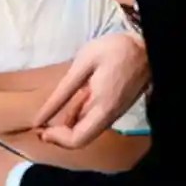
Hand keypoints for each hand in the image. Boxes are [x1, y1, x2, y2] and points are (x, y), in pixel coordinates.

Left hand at [33, 32, 149, 148]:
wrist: (147, 46)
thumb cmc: (115, 50)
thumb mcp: (83, 64)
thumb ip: (63, 92)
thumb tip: (41, 116)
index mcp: (102, 108)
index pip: (77, 139)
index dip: (57, 139)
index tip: (39, 128)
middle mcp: (109, 116)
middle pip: (81, 139)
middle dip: (58, 135)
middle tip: (38, 124)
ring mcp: (113, 113)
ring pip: (86, 130)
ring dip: (66, 127)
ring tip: (47, 115)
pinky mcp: (115, 107)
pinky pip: (93, 120)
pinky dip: (77, 117)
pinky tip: (68, 105)